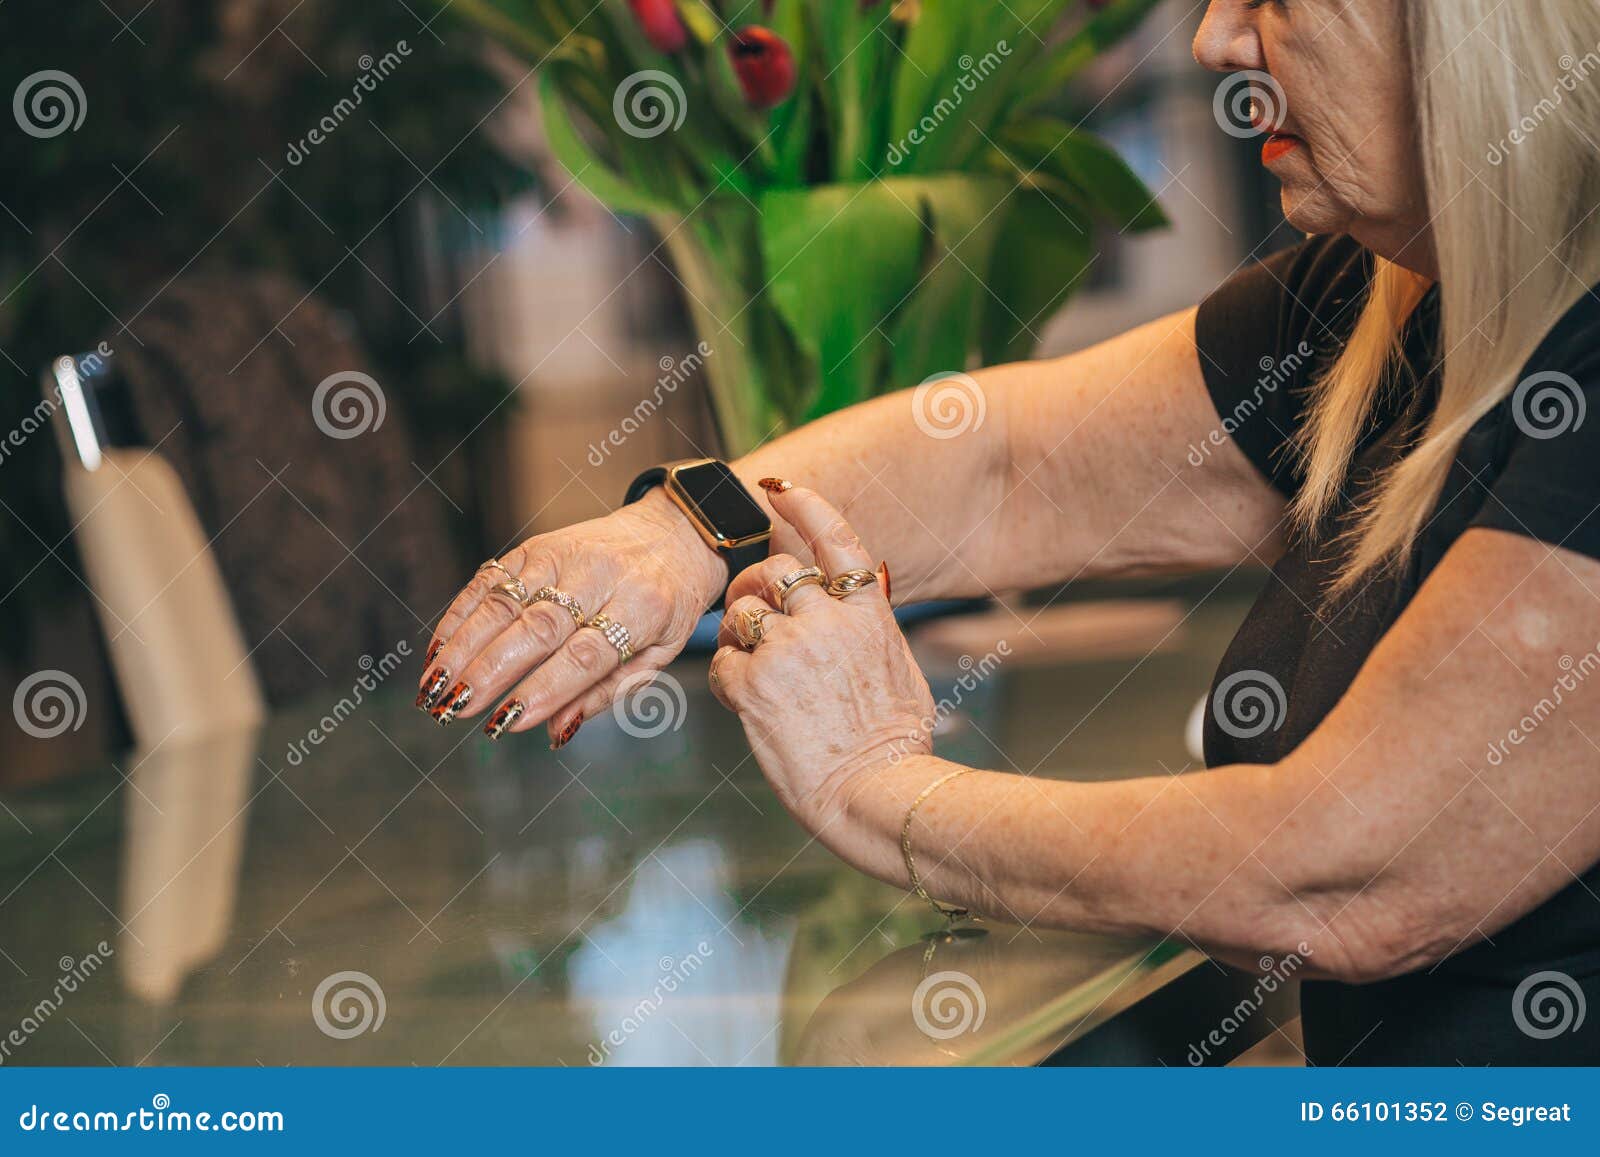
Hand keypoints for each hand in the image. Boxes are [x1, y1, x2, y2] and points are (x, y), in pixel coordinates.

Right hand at [416, 488, 725, 740]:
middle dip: (490, 672)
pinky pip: (489, 580)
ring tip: (432, 690)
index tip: (507, 723)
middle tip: (454, 710)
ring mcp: (563, 555)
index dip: (545, 688)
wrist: (672, 531)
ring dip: (462, 648)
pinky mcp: (535, 545)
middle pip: (538, 626)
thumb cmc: (665, 605)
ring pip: (504, 601)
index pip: (586, 654)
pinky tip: (436, 654)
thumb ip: (608, 692)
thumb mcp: (659, 653)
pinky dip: (458, 617)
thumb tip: (556, 731)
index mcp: (643, 607)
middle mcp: (599, 576)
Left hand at [710, 484, 934, 829]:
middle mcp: (826, 619)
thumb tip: (864, 594)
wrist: (876, 790)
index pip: (833, 536)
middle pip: (773, 573)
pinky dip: (725, 678)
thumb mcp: (899, 668)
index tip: (781, 490)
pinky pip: (721, 661)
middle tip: (749, 612)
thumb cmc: (894, 743)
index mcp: (867, 611)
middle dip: (753, 586)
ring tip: (755, 671)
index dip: (804, 505)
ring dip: (740, 637)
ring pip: (741, 614)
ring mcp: (788, 649)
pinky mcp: (753, 684)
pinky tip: (744, 701)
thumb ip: (872, 626)